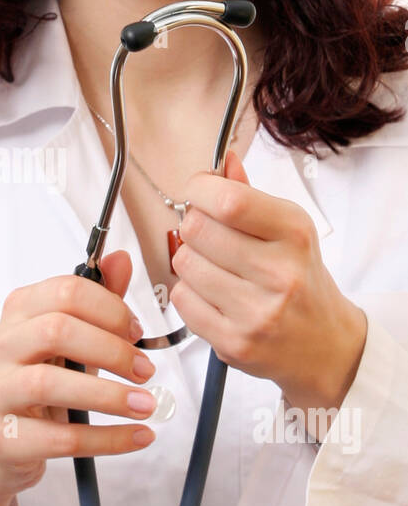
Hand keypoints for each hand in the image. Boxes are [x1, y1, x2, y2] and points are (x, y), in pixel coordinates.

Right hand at [0, 250, 158, 498]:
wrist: (0, 444)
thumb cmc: (40, 382)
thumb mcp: (71, 341)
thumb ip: (97, 302)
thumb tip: (121, 260)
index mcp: (17, 313)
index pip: (65, 292)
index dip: (110, 309)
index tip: (137, 332)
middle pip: (56, 331)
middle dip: (111, 350)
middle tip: (146, 371)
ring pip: (49, 383)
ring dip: (109, 396)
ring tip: (146, 404)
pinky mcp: (1, 438)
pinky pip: (59, 438)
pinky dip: (107, 439)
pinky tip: (139, 436)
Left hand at [170, 149, 367, 414]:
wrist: (323, 344)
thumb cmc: (300, 280)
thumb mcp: (288, 230)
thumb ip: (250, 196)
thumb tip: (224, 161)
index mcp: (294, 234)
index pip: (228, 200)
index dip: (200, 189)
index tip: (199, 191)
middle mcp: (279, 272)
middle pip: (196, 229)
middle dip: (194, 226)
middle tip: (208, 236)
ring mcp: (256, 311)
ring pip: (184, 263)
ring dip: (190, 261)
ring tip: (214, 268)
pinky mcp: (234, 342)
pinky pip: (182, 299)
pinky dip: (189, 293)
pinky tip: (213, 296)